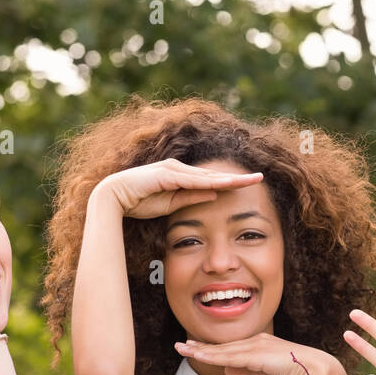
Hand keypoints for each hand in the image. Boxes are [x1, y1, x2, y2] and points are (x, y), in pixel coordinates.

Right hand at [92, 158, 262, 219]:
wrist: (114, 198)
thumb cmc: (139, 202)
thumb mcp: (171, 204)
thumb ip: (192, 198)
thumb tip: (215, 194)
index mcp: (182, 177)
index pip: (212, 181)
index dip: (233, 183)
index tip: (252, 184)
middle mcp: (180, 170)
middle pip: (214, 175)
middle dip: (238, 177)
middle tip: (261, 178)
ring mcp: (173, 170)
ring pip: (207, 176)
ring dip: (228, 178)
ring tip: (250, 180)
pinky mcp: (166, 174)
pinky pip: (192, 180)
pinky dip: (209, 182)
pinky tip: (225, 184)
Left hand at [174, 334, 343, 374]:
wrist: (316, 369)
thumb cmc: (297, 371)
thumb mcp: (266, 372)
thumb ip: (246, 370)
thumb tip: (226, 370)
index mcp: (259, 345)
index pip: (230, 347)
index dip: (210, 348)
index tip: (193, 348)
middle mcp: (256, 341)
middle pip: (223, 346)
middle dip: (200, 346)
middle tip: (180, 346)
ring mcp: (256, 346)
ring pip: (223, 350)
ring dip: (202, 350)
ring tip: (183, 349)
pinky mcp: (257, 353)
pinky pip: (230, 355)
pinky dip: (213, 355)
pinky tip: (200, 355)